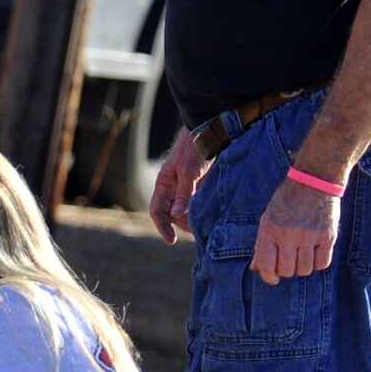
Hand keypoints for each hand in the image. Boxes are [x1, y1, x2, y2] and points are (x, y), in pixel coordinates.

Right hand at [151, 125, 205, 243]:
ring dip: (195, 218)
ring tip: (207, 223)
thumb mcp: (188, 172)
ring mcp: (187, 187)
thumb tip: (177, 216)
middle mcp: (173, 188)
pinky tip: (213, 214)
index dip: (162, 227)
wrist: (211, 131)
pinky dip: (204, 210)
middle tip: (198, 230)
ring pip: (187, 210)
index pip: (157, 211)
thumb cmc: (194, 149)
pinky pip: (199, 203)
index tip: (172, 240)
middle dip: (183, 224)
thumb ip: (184, 194)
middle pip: (173, 214)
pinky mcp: (200, 186)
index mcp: (164, 184)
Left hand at [254, 174, 340, 282]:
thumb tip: (255, 269)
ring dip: (302, 267)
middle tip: (289, 260)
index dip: (268, 276)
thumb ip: (262, 244)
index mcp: (270, 230)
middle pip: (286, 271)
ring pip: (304, 270)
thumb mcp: (268, 219)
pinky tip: (315, 253)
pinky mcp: (328, 236)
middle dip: (286, 270)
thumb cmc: (287, 201)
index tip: (273, 277)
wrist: (314, 182)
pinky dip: (318, 263)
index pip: (266, 265)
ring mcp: (309, 236)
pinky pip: (322, 263)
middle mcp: (288, 234)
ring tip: (302, 254)